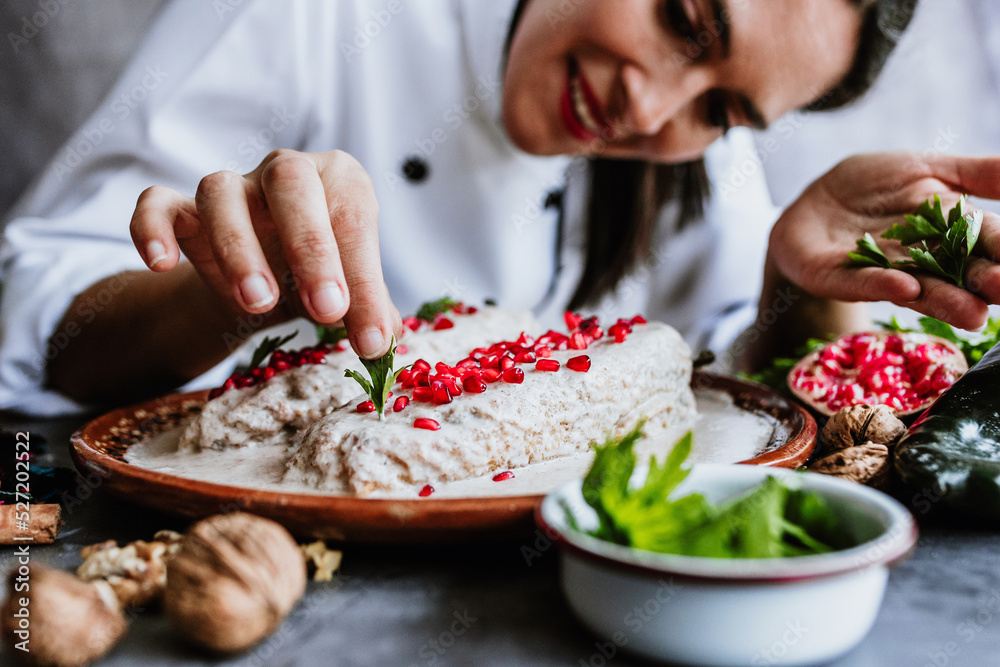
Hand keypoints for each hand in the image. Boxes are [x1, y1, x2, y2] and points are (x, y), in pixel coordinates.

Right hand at [130, 149, 399, 357]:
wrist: (264, 279)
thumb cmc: (318, 275)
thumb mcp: (350, 293)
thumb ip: (370, 309)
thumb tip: (387, 339)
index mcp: (341, 181)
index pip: (354, 222)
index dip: (365, 281)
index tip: (370, 338)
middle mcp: (285, 171)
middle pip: (291, 184)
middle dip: (311, 247)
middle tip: (326, 310)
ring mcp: (231, 187)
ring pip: (221, 192)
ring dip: (238, 247)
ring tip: (257, 302)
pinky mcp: (182, 210)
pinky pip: (157, 203)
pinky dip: (152, 227)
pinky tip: (161, 263)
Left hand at [769, 152, 999, 329]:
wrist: (813, 201)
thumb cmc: (874, 187)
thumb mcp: (929, 168)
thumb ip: (979, 173)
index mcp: (949, 232)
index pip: (988, 241)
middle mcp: (921, 260)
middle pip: (957, 274)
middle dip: (984, 283)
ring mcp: (881, 272)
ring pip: (917, 289)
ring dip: (944, 300)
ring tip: (973, 314)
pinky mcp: (838, 277)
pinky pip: (861, 281)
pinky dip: (882, 284)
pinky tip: (904, 286)